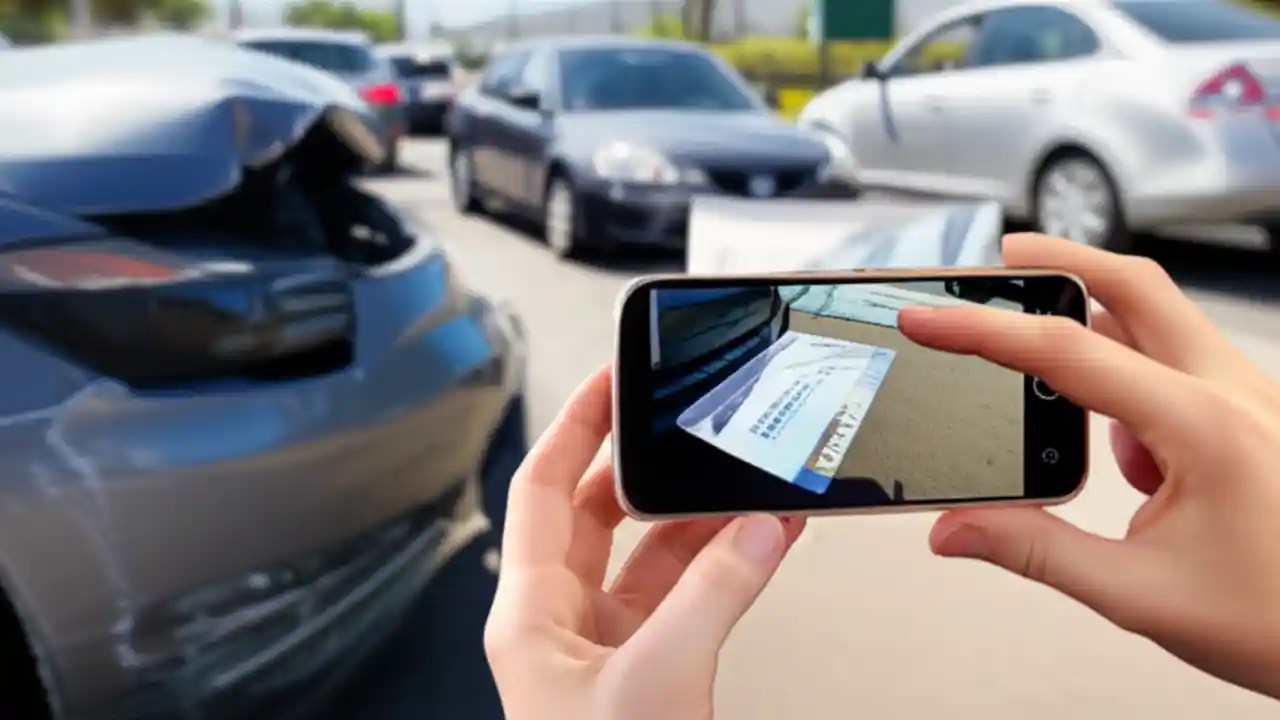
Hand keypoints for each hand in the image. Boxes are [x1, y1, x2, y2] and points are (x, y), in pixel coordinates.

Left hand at [485, 367, 806, 719]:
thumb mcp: (655, 677)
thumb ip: (712, 597)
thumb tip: (756, 530)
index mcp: (530, 615)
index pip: (541, 489)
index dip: (572, 426)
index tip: (610, 380)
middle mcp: (561, 625)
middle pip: (599, 516)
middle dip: (649, 469)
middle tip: (683, 421)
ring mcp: (605, 651)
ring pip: (651, 561)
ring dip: (701, 524)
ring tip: (745, 486)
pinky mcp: (648, 676)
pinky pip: (686, 602)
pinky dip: (723, 572)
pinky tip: (761, 546)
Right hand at [900, 234, 1279, 698]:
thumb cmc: (1276, 620)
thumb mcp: (1140, 594)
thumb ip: (1035, 551)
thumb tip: (955, 529)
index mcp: (1206, 427)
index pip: (1070, 352)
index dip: (984, 329)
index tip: (929, 318)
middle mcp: (1235, 395)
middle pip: (1136, 287)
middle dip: (1060, 262)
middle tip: (999, 259)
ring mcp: (1249, 400)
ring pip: (1161, 323)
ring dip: (1097, 325)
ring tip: (1048, 374)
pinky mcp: (1250, 417)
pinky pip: (1177, 369)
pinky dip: (1131, 382)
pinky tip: (1123, 454)